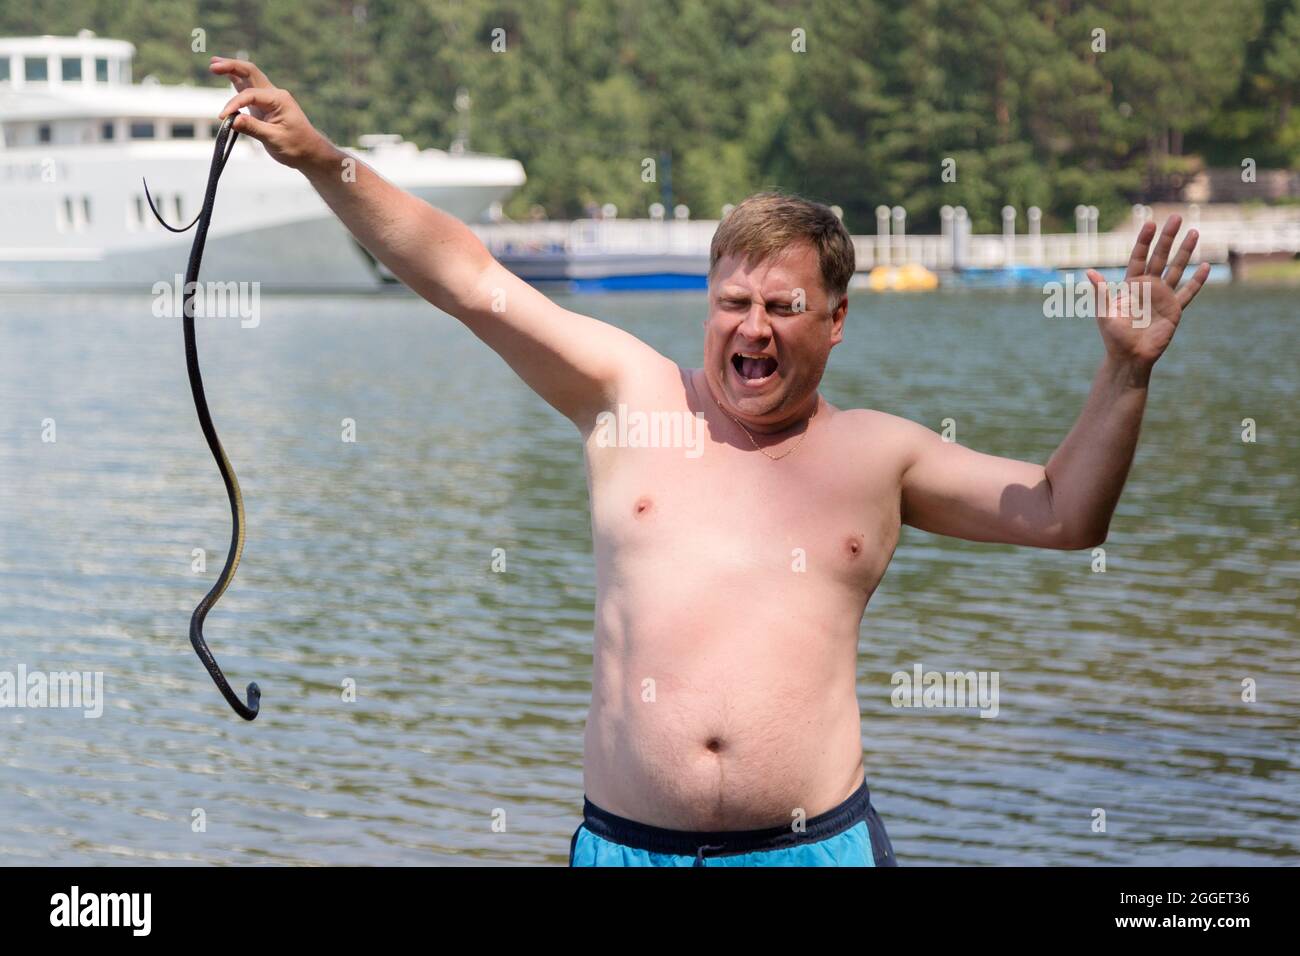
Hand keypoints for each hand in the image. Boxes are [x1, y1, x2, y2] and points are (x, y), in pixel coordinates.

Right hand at [211, 57, 335, 170]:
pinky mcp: (264, 105)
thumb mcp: (275, 139)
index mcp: (279, 99)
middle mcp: (274, 94)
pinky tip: (226, 75)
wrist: (310, 152)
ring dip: (232, 69)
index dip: (234, 104)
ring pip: (249, 77)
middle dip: (231, 66)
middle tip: (213, 65)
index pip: (250, 95)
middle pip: (250, 72)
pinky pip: (248, 89)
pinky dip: (236, 81)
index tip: (223, 117)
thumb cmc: (296, 146)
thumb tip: (232, 120)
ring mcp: (269, 98)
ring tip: (213, 63)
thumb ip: (253, 128)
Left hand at [1086, 216, 1209, 371]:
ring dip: (1186, 252)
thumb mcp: (1105, 313)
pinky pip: (1188, 293)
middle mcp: (1148, 287)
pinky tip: (1206, 266)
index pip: (1139, 257)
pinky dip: (1197, 281)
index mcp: (1131, 285)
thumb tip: (1089, 272)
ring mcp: (1163, 297)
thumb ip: (1101, 292)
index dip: (1144, 241)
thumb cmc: (1114, 336)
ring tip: (1195, 232)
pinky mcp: (1175, 309)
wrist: (1129, 356)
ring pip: (1177, 269)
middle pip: (1160, 257)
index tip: (1150, 223)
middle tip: (1177, 217)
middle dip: (1168, 238)